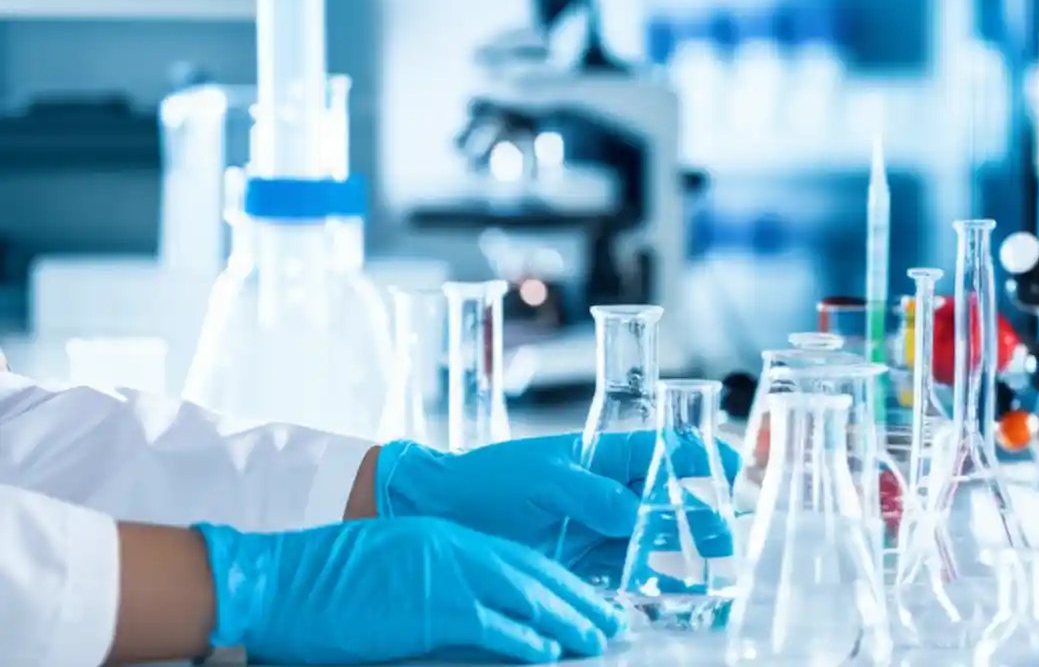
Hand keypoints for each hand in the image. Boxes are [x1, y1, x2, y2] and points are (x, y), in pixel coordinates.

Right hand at [194, 517, 625, 664]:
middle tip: (611, 620)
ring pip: (524, 595)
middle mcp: (454, 547)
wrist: (277, 578)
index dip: (556, 579)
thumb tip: (476, 611)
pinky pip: (492, 624)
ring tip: (598, 636)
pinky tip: (550, 651)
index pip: (517, 558)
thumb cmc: (324, 579)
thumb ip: (438, 576)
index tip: (585, 597)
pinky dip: (525, 638)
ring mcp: (444, 574)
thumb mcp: (393, 565)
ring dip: (567, 618)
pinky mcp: (431, 606)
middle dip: (576, 598)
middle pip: (533, 573)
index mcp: (445, 537)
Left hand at [374, 431, 739, 580]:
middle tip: (724, 539)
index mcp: (606, 455)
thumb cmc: (488, 481)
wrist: (442, 514)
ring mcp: (602, 527)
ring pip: (658, 537)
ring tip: (711, 571)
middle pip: (674, 499)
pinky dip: (653, 580)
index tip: (736, 470)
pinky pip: (631, 570)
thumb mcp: (542, 478)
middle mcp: (612, 490)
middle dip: (705, 516)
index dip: (705, 457)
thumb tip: (636, 514)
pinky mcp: (587, 561)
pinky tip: (672, 591)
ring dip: (686, 552)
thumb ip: (591, 494)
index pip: (668, 449)